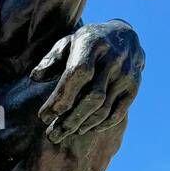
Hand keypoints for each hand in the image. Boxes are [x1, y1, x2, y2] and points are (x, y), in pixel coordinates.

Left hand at [31, 21, 143, 141]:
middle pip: (92, 97)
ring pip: (104, 108)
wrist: (125, 35)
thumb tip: (35, 77)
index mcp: (92, 43)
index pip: (78, 74)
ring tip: (64, 132)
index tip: (44, 116)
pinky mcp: (134, 86)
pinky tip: (87, 129)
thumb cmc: (88, 43)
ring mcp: (126, 74)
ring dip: (83, 125)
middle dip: (69, 120)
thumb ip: (52, 59)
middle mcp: (112, 59)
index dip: (61, 97)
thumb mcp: (68, 43)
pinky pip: (118, 112)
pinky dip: (102, 124)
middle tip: (51, 134)